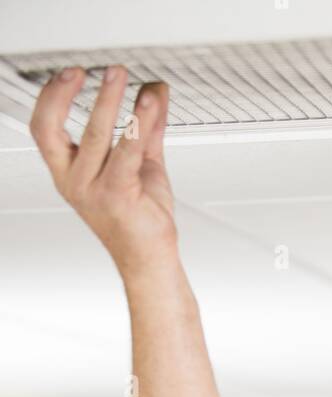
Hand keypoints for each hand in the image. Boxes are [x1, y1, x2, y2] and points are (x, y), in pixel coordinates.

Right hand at [29, 66, 176, 277]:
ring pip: (96, 135)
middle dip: (73, 93)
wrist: (150, 259)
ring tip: (121, 76)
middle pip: (60, 127)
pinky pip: (126, 153)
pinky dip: (138, 123)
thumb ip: (146, 126)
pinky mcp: (118, 197)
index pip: (43, 128)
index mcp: (68, 172)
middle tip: (100, 69)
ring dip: (110, 100)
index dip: (52, 97)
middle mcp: (74, 181)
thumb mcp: (139, 163)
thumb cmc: (139, 217)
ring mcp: (93, 191)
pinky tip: (149, 103)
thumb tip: (154, 89)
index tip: (70, 73)